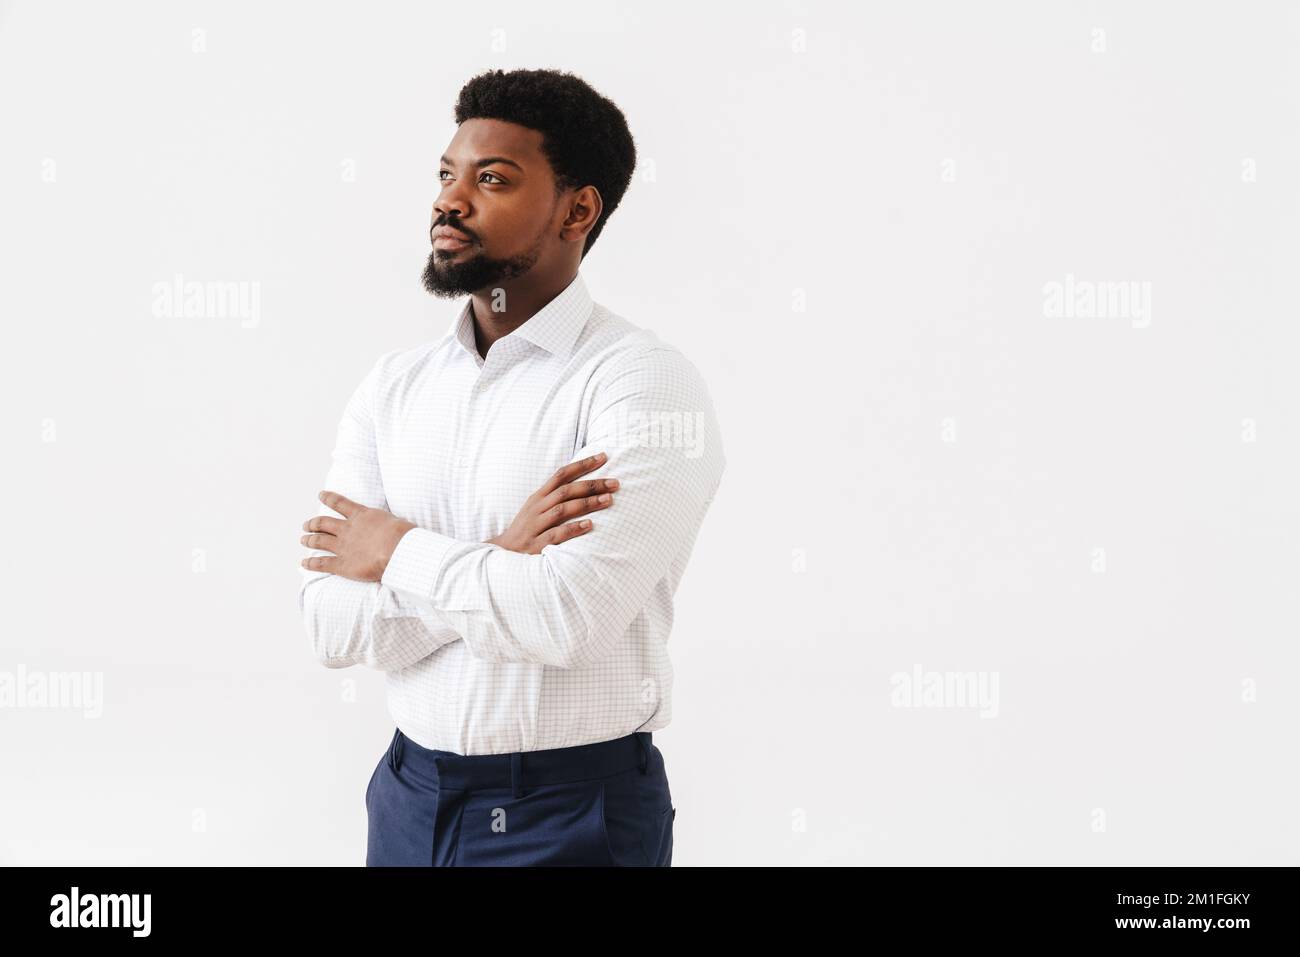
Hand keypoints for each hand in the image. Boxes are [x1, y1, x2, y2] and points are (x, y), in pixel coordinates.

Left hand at [299, 491, 416, 581]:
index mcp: (360, 516)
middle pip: (324, 523)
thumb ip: (384, 523)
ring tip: (303, 540)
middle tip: (307, 525)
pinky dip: (310, 564)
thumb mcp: (393, 520)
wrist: (397, 549)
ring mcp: (342, 546)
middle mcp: (347, 529)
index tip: (321, 495)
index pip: (339, 503)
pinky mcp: (342, 564)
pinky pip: (321, 563)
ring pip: (319, 541)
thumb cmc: (402, 535)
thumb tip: (390, 526)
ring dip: (309, 540)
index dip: (328, 498)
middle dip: (313, 524)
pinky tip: (304, 563)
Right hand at [488, 452, 618, 553]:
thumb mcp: (536, 508)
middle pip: (566, 491)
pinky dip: (573, 529)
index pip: (561, 475)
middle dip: (592, 485)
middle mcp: (537, 507)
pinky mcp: (536, 544)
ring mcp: (536, 525)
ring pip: (562, 510)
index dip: (582, 464)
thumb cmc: (526, 528)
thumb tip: (585, 484)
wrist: (502, 552)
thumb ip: (556, 496)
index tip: (603, 456)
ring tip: (608, 500)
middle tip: (615, 483)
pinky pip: (556, 535)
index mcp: (538, 496)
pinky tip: (589, 525)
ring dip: (586, 504)